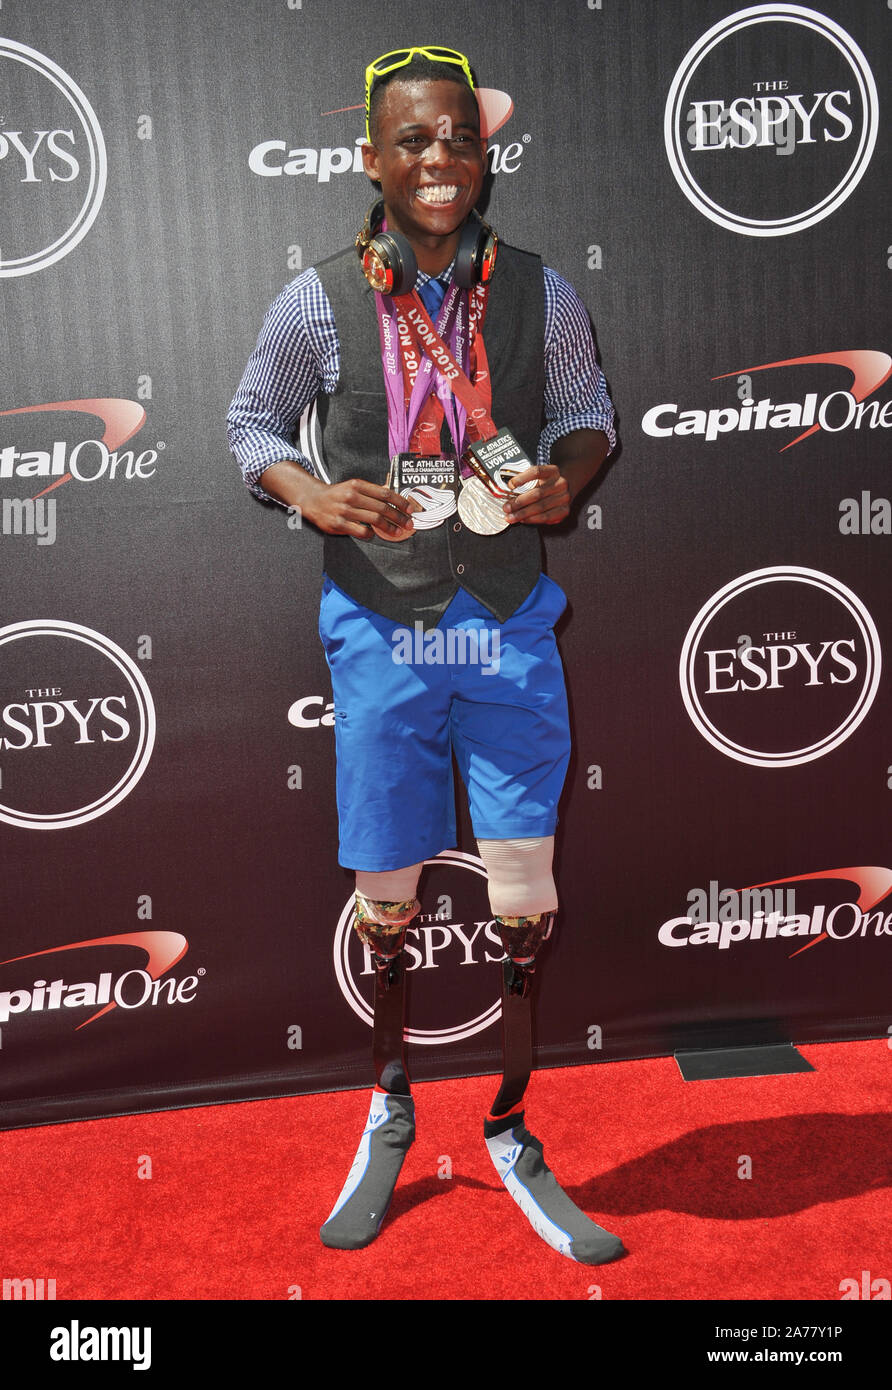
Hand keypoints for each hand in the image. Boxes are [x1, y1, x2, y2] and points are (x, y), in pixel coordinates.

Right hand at [303, 479, 418, 540]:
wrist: (312, 500)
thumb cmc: (337, 494)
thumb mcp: (353, 487)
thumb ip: (372, 492)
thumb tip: (394, 498)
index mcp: (357, 485)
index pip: (385, 493)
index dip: (400, 502)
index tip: (410, 509)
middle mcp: (351, 496)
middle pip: (382, 508)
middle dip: (399, 517)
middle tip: (409, 523)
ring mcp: (344, 511)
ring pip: (374, 520)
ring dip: (389, 527)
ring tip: (398, 531)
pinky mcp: (339, 524)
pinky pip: (362, 532)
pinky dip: (371, 534)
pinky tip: (375, 534)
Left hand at [502, 464, 570, 525]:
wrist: (571, 481)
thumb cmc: (550, 480)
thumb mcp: (542, 474)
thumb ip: (528, 480)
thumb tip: (508, 490)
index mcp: (553, 471)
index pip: (536, 472)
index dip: (522, 478)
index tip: (509, 485)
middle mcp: (561, 483)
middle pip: (537, 493)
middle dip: (519, 502)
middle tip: (506, 508)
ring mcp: (565, 497)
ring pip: (541, 507)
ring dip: (523, 514)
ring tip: (511, 517)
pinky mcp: (565, 510)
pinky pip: (547, 517)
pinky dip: (533, 519)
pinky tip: (523, 520)